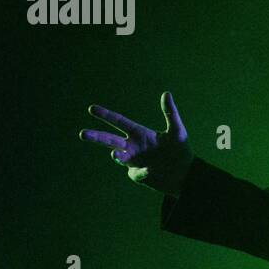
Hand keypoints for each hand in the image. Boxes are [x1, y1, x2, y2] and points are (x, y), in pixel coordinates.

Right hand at [80, 91, 194, 195]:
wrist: (185, 174)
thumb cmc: (181, 150)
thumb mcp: (177, 131)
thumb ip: (170, 113)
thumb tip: (166, 93)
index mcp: (139, 133)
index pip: (120, 122)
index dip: (106, 115)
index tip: (92, 109)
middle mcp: (133, 146)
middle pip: (111, 140)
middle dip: (97, 137)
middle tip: (83, 133)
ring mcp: (134, 161)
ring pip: (118, 157)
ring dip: (117, 156)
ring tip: (115, 155)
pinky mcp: (137, 175)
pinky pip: (136, 172)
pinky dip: (142, 171)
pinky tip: (151, 170)